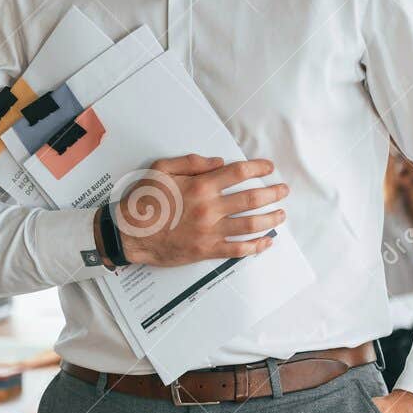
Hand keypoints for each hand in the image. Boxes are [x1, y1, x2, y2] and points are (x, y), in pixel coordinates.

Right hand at [106, 154, 288, 267]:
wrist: (129, 233)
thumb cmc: (144, 201)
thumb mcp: (161, 169)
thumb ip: (192, 162)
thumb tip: (219, 162)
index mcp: (200, 186)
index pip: (238, 173)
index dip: (258, 168)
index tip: (269, 168)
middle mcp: (209, 208)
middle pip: (251, 199)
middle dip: (272, 193)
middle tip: (283, 190)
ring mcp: (210, 231)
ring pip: (250, 225)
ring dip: (270, 219)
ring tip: (281, 214)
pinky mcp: (207, 250)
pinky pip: (238, 249)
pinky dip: (255, 246)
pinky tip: (266, 242)